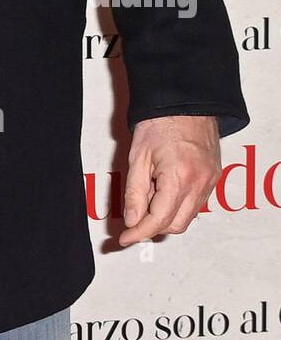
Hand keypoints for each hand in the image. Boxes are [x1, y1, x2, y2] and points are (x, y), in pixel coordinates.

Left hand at [119, 115, 220, 245]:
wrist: (184, 101)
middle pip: (175, 225)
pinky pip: (196, 203)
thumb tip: (133, 220)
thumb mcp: (138, 156)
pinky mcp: (214, 177)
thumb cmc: (159, 122)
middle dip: (153, 226)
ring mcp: (210, 181)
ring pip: (188, 217)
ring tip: (149, 195)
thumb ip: (135, 192)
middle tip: (133, 217)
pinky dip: (179, 205)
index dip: (139, 233)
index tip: (125, 239)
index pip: (158, 220)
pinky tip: (164, 189)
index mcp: (179, 178)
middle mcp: (199, 184)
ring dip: (167, 216)